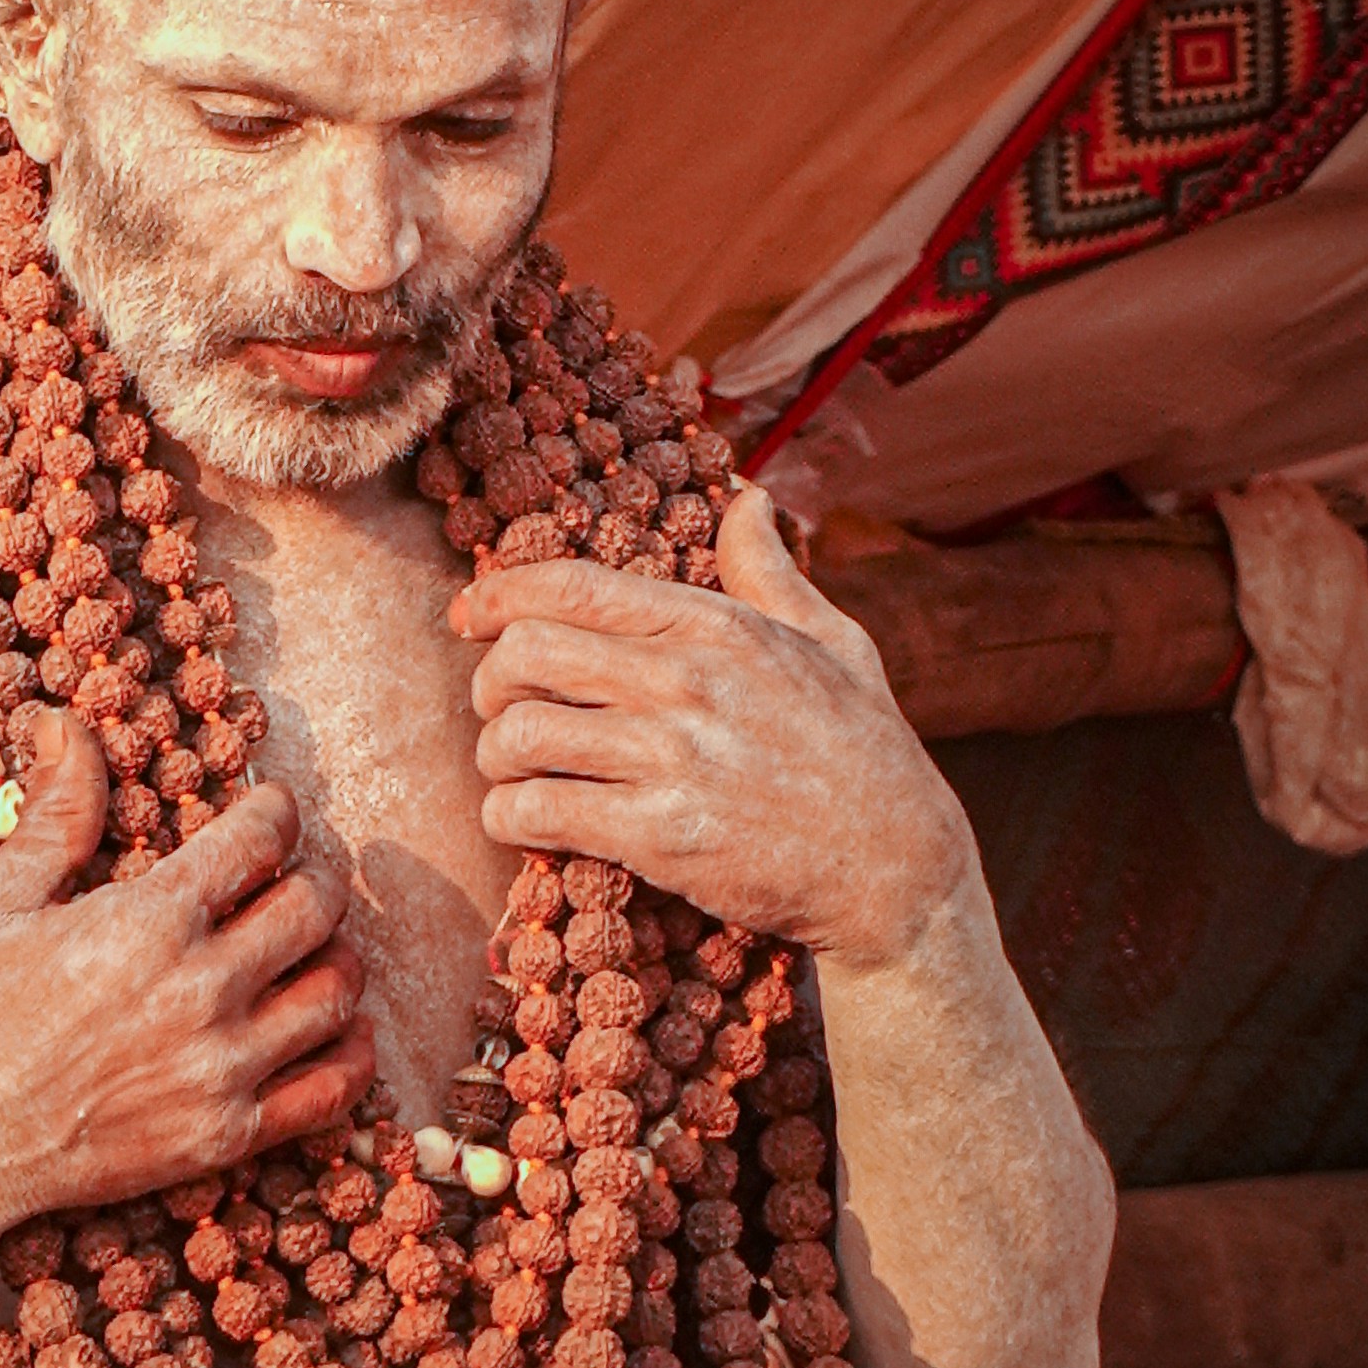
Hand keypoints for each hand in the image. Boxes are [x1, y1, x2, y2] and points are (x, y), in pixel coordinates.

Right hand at [0, 717, 375, 1246]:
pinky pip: (334, 1089)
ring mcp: (222, 1066)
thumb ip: (57, 812)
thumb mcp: (2, 899)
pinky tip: (340, 1028)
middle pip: (316, 907)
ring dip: (338, 959)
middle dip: (317, 879)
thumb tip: (67, 724)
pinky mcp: (230, 1131)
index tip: (269, 814)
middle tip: (298, 880)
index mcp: (149, 919)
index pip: (261, 838)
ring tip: (316, 950)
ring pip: (337, 991)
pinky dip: (354, 1053)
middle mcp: (199, 988)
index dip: (275, 812)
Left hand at [450, 485, 975, 970]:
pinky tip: (528, 822)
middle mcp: (687, 682)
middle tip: (503, 709)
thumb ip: (771, 570)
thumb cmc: (867, 752)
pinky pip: (536, 810)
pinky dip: (511, 817)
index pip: (572, 585)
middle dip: (491, 683)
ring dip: (497, 758)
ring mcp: (671, 759)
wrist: (899, 871)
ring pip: (517, 736)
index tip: (469, 612)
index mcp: (717, 626)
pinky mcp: (659, 836)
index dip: (499, 593)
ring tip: (517, 772)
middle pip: (524, 654)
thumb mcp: (834, 642)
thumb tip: (747, 496)